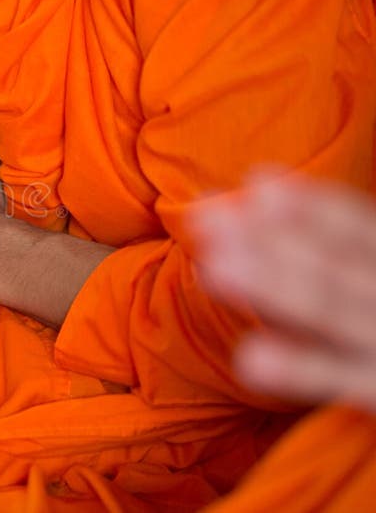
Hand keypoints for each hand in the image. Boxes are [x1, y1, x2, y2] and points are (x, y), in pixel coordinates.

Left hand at [190, 173, 375, 411]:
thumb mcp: (370, 280)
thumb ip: (342, 250)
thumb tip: (263, 185)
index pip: (365, 230)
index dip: (314, 206)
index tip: (258, 181)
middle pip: (339, 268)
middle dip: (271, 241)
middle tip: (204, 219)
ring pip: (336, 314)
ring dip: (276, 288)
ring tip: (213, 268)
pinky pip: (344, 382)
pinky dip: (300, 370)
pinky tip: (249, 359)